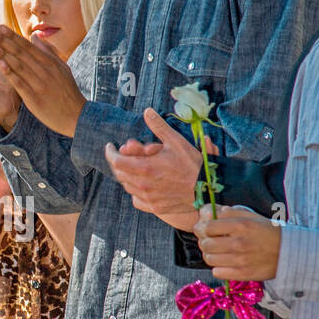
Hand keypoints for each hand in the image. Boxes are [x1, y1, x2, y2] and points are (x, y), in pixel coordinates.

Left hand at [0, 22, 86, 136]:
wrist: (76, 116)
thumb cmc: (67, 91)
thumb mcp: (62, 68)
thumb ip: (47, 52)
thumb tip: (34, 36)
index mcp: (50, 63)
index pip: (28, 46)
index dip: (14, 36)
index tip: (1, 27)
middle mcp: (44, 71)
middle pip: (22, 53)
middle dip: (5, 41)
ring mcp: (39, 84)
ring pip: (19, 66)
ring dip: (4, 55)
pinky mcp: (34, 99)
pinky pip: (20, 84)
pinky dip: (10, 74)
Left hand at [104, 107, 215, 229]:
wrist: (207, 189)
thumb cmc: (192, 164)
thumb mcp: (176, 141)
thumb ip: (158, 126)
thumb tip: (147, 111)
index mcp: (145, 167)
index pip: (116, 161)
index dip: (110, 152)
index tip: (110, 146)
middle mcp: (143, 185)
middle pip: (120, 174)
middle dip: (118, 162)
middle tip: (123, 155)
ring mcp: (148, 198)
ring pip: (127, 187)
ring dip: (127, 176)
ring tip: (134, 167)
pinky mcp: (155, 208)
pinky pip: (136, 200)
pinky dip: (135, 191)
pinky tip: (142, 185)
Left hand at [193, 204, 281, 279]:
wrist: (288, 253)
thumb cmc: (268, 232)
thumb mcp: (251, 216)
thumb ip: (229, 212)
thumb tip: (207, 212)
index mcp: (241, 225)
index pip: (208, 227)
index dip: (203, 227)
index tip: (205, 228)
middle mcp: (239, 243)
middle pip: (205, 243)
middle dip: (204, 241)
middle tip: (210, 240)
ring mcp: (240, 260)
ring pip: (209, 259)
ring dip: (210, 254)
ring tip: (217, 251)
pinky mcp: (242, 274)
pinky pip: (217, 272)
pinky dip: (218, 268)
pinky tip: (225, 262)